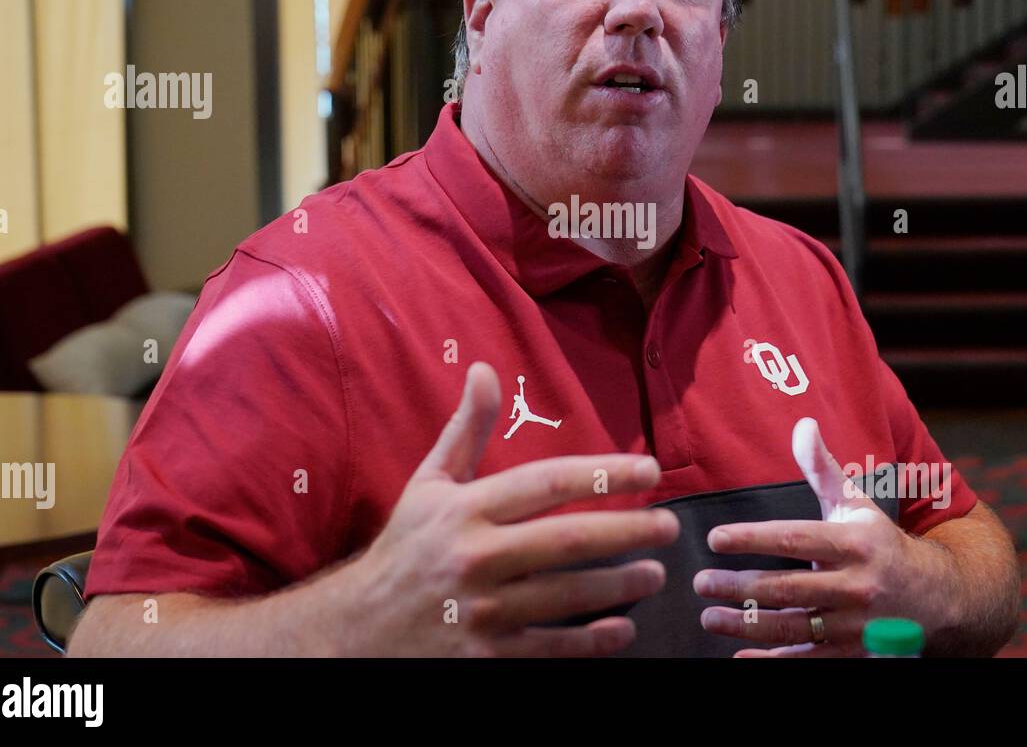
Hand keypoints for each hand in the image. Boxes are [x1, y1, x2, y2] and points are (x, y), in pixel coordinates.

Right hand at [344, 361, 678, 655]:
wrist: (357, 630)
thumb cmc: (405, 549)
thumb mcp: (429, 484)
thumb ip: (466, 430)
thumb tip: (485, 369)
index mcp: (465, 509)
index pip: (546, 484)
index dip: (602, 474)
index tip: (648, 470)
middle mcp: (475, 557)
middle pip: (566, 541)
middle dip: (626, 531)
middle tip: (670, 527)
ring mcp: (481, 611)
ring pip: (564, 596)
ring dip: (618, 586)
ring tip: (655, 574)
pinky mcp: (484, 656)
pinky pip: (548, 649)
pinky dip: (589, 641)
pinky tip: (622, 629)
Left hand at [693, 416, 953, 656]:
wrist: (938, 599)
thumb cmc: (882, 544)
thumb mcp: (858, 504)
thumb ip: (824, 468)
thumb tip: (803, 424)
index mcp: (856, 544)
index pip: (797, 539)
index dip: (754, 538)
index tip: (715, 537)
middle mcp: (858, 586)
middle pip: (789, 588)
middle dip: (740, 587)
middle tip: (702, 582)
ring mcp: (857, 625)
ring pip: (795, 628)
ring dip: (747, 625)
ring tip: (709, 617)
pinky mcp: (856, 655)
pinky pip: (810, 660)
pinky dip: (774, 662)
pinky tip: (739, 658)